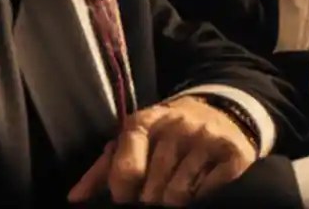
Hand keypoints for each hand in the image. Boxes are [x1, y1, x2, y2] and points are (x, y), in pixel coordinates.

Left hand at [67, 95, 256, 205]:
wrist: (223, 109)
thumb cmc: (169, 131)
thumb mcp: (136, 139)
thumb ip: (105, 168)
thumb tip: (75, 198)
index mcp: (145, 122)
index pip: (126, 172)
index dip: (124, 193)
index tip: (129, 193)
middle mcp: (177, 127)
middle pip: (152, 190)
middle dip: (152, 197)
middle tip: (159, 188)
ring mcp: (207, 139)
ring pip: (178, 195)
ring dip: (176, 199)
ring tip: (180, 186)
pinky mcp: (233, 152)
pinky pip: (207, 192)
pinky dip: (202, 195)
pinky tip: (202, 181)